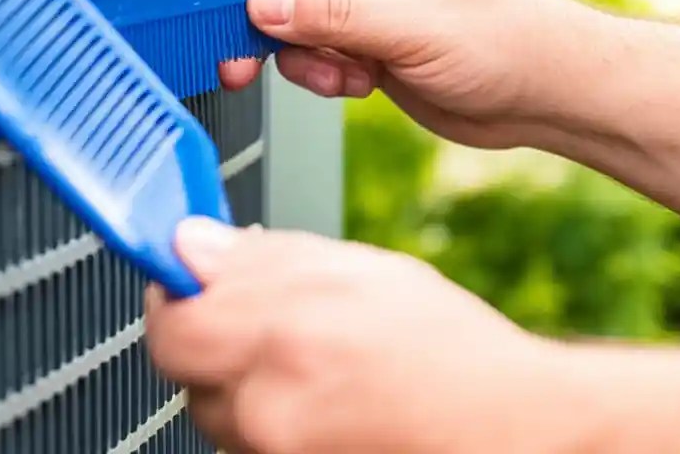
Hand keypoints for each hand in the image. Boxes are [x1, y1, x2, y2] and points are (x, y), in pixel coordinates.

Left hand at [145, 219, 593, 453]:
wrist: (511, 431)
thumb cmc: (449, 351)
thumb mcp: (358, 271)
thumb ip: (259, 259)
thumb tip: (189, 246)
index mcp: (281, 340)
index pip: (168, 326)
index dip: (173, 297)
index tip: (188, 283)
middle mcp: (267, 410)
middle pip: (185, 370)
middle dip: (210, 339)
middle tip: (263, 320)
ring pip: (215, 409)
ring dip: (240, 382)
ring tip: (309, 364)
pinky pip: (246, 441)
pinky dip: (265, 418)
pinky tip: (317, 398)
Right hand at [220, 0, 600, 148]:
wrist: (548, 94)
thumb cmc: (508, 41)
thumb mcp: (413, 24)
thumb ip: (332, 11)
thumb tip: (263, 2)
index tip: (223, 5)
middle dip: (268, 23)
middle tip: (242, 60)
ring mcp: (368, 4)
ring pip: (296, 25)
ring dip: (305, 59)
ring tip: (345, 76)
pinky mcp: (368, 44)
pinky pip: (317, 56)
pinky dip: (325, 76)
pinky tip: (359, 85)